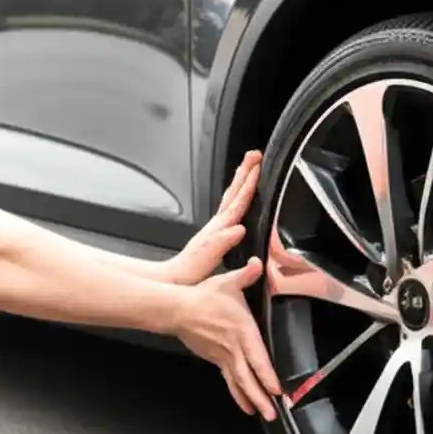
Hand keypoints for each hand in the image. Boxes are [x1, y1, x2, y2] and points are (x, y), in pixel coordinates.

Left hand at [161, 150, 262, 285]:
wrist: (174, 278)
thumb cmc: (190, 270)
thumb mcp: (207, 257)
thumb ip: (223, 242)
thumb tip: (239, 228)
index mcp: (219, 227)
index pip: (238, 201)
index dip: (249, 183)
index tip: (258, 167)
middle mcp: (217, 223)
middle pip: (234, 192)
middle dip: (245, 172)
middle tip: (254, 155)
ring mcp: (216, 227)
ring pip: (231, 197)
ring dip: (241, 181)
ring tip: (250, 168)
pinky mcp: (216, 233)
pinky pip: (230, 208)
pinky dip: (237, 197)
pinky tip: (241, 197)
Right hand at [172, 256, 282, 420]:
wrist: (176, 309)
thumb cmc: (202, 297)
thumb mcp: (227, 283)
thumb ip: (246, 275)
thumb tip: (257, 265)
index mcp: (241, 330)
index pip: (257, 356)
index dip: (266, 375)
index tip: (276, 389)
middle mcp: (233, 347)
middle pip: (248, 377)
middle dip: (261, 397)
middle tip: (272, 412)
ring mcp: (223, 356)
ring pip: (239, 382)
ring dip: (251, 399)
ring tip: (263, 413)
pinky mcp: (216, 359)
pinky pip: (230, 380)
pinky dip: (239, 393)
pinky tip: (246, 404)